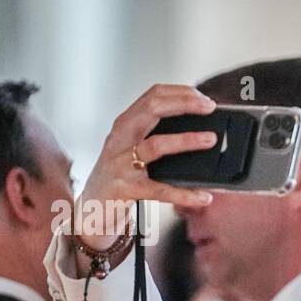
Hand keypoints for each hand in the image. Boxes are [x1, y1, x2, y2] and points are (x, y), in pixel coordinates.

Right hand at [75, 84, 218, 248]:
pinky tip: (203, 196)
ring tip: (210, 140)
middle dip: (184, 104)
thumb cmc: (119, 176)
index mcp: (125, 125)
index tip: (204, 97)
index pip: (152, 96)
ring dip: (186, 140)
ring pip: (156, 145)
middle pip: (152, 109)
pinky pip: (159, 190)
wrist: (90, 208)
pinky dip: (184, 193)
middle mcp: (120, 139)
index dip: (180, 92)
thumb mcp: (131, 148)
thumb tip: (199, 131)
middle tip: (209, 108)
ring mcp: (121, 163)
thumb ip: (155, 135)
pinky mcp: (125, 189)